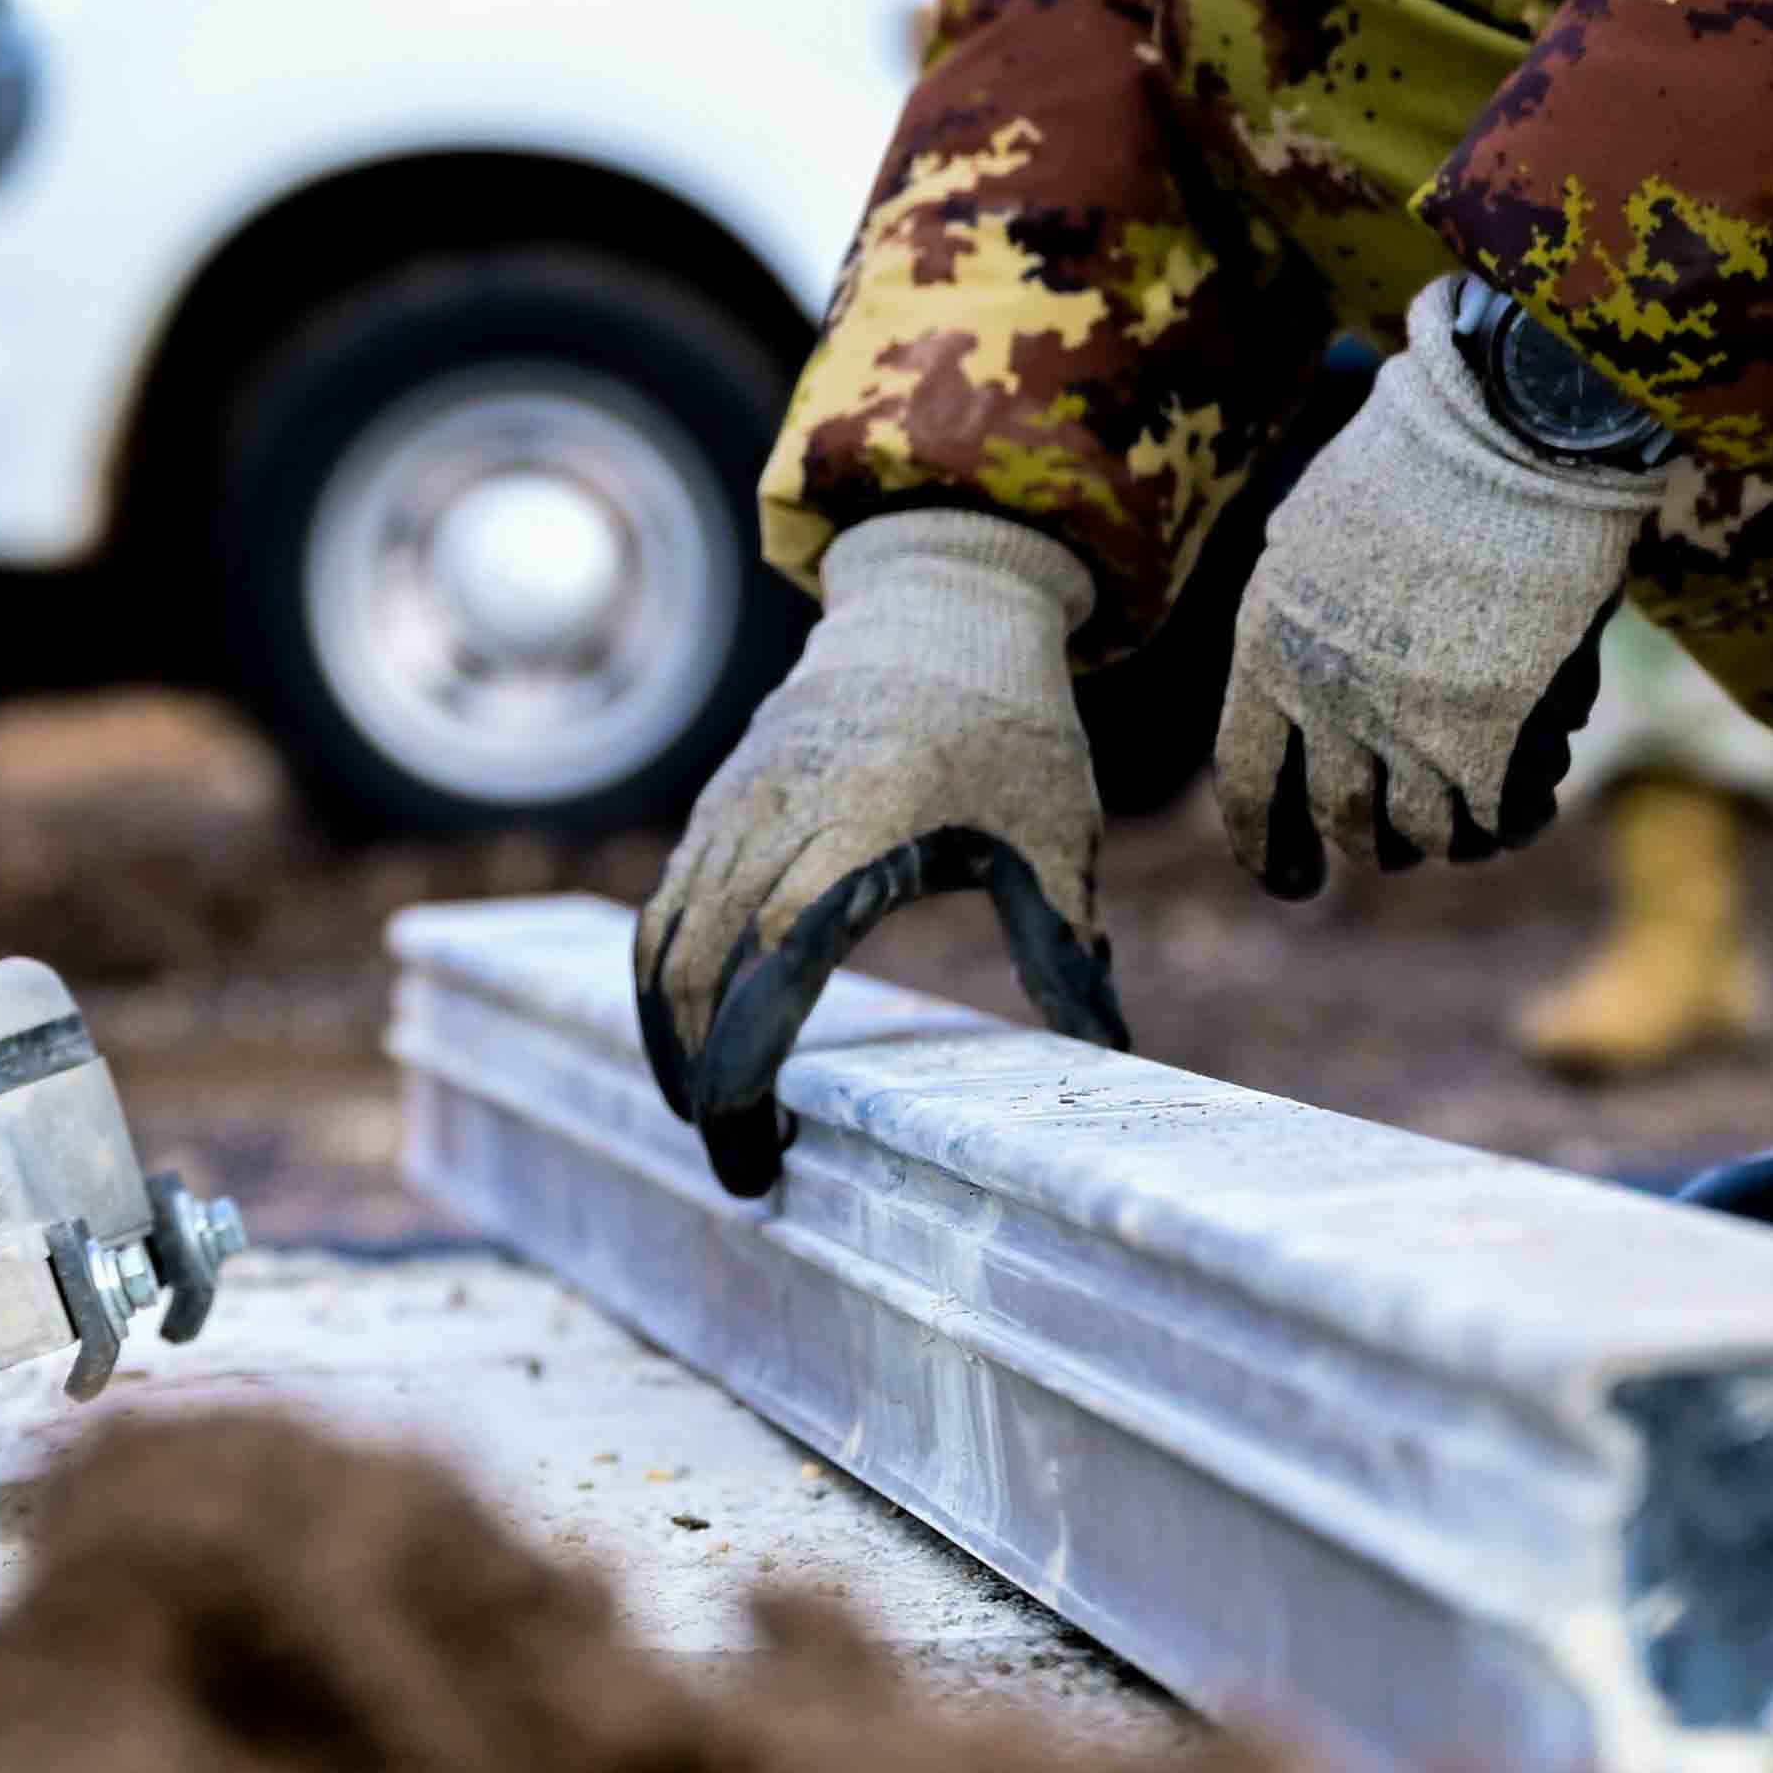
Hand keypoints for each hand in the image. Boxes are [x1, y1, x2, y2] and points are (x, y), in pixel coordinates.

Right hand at [636, 506, 1104, 1196]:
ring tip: (709, 1118)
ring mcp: (734, 805)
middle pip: (700, 956)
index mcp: (864, 818)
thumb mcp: (1053, 829)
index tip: (765, 1130)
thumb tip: (1109, 1052)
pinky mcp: (715, 805)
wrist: (934, 606)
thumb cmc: (1007, 726)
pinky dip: (663, 984)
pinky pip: (664, 905)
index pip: (776, 943)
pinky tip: (693, 1045)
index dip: (752, 1044)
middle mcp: (777, 811)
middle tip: (742, 1166)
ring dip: (672, 1037)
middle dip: (703, 1074)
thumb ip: (1060, 941)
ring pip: (664, 935)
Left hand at [1211, 291, 1668, 893]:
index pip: (1247, 784)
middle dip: (1371, 841)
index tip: (1294, 882)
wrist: (1500, 435)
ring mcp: (1406, 726)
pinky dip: (1513, 820)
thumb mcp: (1310, 537)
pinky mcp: (1490, 736)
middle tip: (1395, 842)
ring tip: (1470, 820)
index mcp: (1266, 650)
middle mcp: (1324, 702)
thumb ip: (1300, 621)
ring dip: (1447, 835)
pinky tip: (1526, 803)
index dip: (1268, 848)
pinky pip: (1498, 819)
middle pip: (1343, 819)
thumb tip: (1299, 693)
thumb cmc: (1413, 464)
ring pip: (1422, 834)